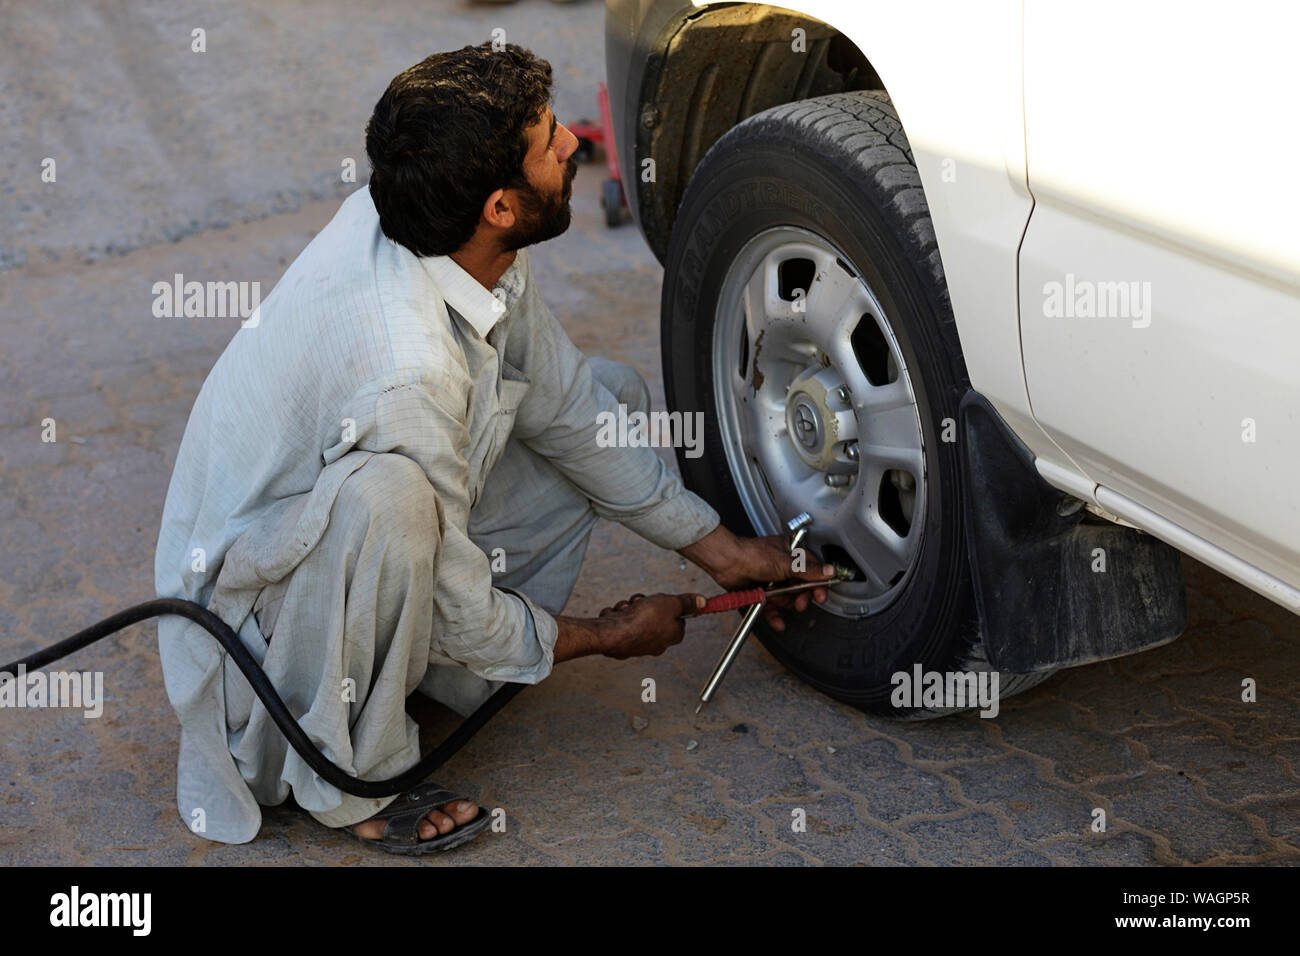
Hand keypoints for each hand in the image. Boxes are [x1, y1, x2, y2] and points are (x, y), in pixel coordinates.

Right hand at [597, 592, 703, 658]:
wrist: (614, 633)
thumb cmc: (641, 621)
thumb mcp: (671, 603)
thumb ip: (687, 602)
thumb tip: (701, 602)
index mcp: (674, 635)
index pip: (678, 616)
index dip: (669, 604)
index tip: (663, 599)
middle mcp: (658, 642)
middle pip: (656, 614)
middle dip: (646, 604)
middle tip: (644, 603)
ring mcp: (640, 643)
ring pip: (637, 615)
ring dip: (631, 608)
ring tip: (628, 610)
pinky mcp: (624, 642)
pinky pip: (622, 621)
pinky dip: (619, 616)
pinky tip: (618, 616)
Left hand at [679, 524, 832, 631]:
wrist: (727, 563)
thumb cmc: (751, 554)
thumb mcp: (785, 563)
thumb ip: (809, 570)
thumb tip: (829, 571)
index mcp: (793, 552)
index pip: (814, 570)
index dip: (818, 584)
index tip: (820, 596)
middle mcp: (784, 565)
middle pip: (802, 587)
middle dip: (800, 597)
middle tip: (800, 603)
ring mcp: (773, 579)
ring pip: (787, 599)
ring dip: (783, 603)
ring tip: (776, 599)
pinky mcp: (763, 591)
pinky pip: (773, 607)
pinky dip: (775, 615)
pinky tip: (778, 623)